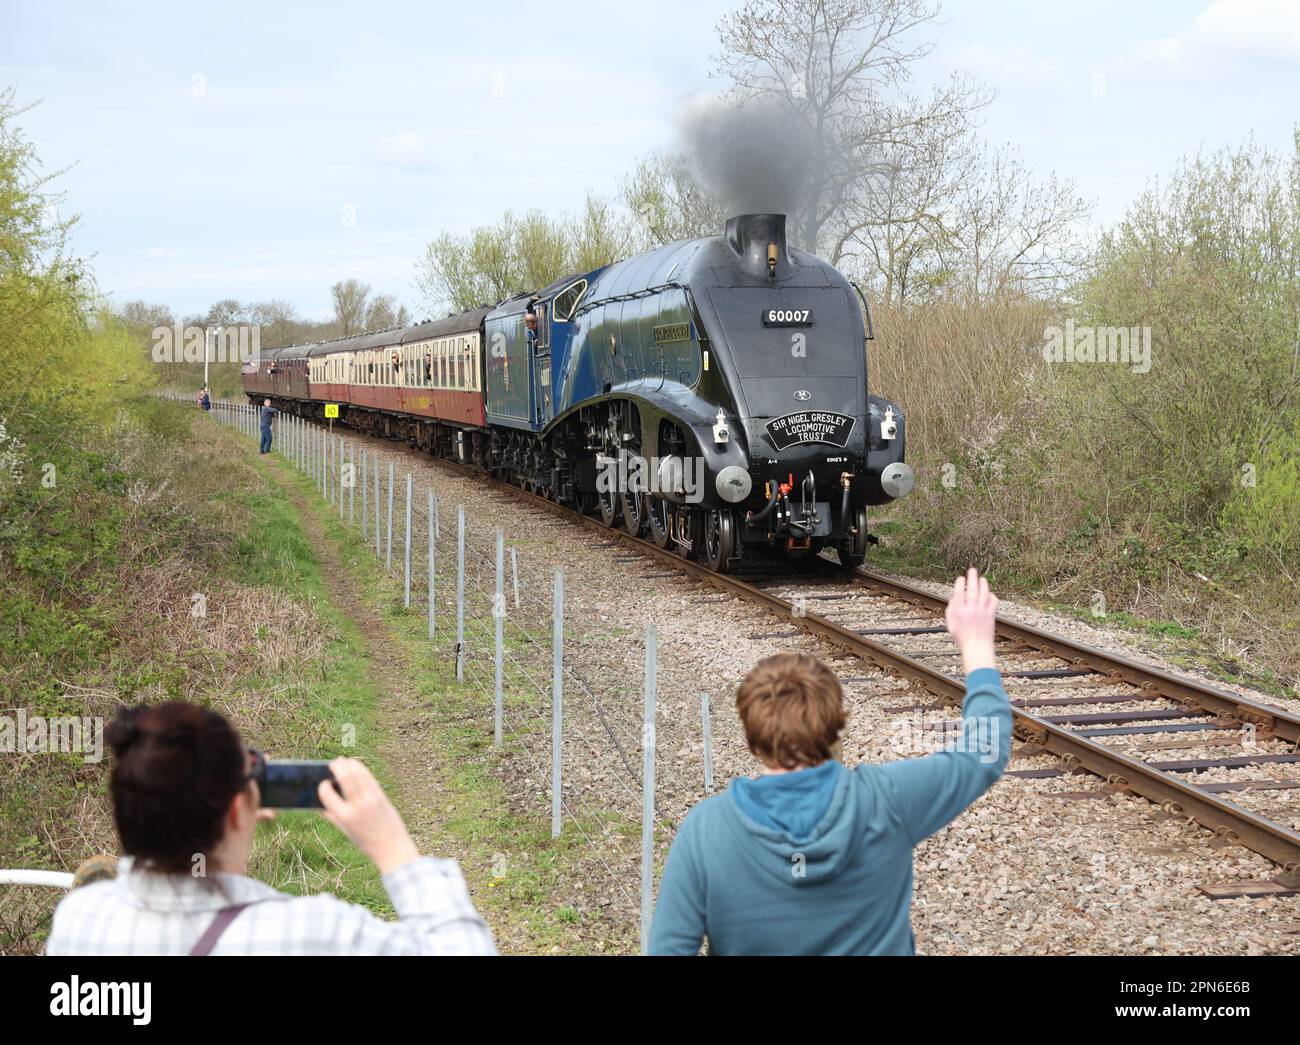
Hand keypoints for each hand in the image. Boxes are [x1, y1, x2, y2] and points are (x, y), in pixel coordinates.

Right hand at [317, 758, 419, 874]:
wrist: (391, 847)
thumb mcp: (347, 832)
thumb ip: (334, 817)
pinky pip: (369, 778)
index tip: (323, 783)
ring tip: (344, 761)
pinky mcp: (381, 796)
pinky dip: (361, 769)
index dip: (323, 787)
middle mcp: (357, 806)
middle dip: (337, 768)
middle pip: (345, 778)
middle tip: (333, 763)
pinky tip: (356, 766)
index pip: (327, 795)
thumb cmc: (367, 842)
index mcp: (344, 817)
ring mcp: (371, 799)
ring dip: (350, 764)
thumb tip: (322, 805)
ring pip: (358, 774)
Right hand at [944, 567, 998, 673]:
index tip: (961, 578)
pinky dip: (992, 595)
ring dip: (983, 583)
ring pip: (984, 592)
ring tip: (982, 578)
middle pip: (972, 588)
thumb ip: (951, 609)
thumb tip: (954, 598)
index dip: (960, 583)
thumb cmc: (962, 637)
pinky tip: (989, 594)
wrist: (977, 647)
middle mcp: (971, 608)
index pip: (959, 591)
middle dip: (972, 577)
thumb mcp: (950, 624)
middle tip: (972, 570)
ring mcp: (982, 611)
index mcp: (959, 610)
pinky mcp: (991, 614)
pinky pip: (993, 601)